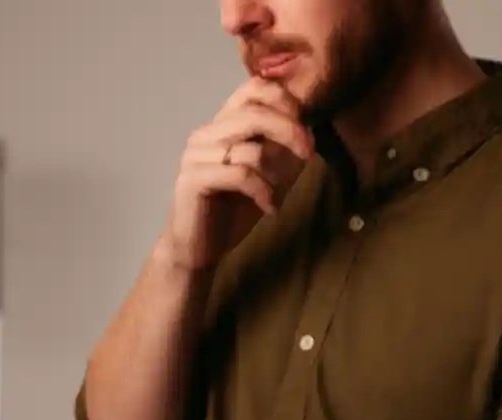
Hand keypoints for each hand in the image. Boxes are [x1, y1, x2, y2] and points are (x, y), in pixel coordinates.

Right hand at [158, 77, 314, 269]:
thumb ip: (283, 150)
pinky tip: (268, 207)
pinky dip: (262, 191)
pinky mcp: (193, 179)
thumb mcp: (269, 175)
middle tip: (308, 154)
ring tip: (275, 195)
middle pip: (254, 112)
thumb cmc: (232, 211)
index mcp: (222, 126)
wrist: (199, 249)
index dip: (285, 100)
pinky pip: (240, 175)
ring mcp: (196, 155)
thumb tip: (309, 127)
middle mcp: (206, 134)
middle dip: (289, 131)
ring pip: (250, 148)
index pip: (252, 88)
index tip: (306, 129)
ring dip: (273, 174)